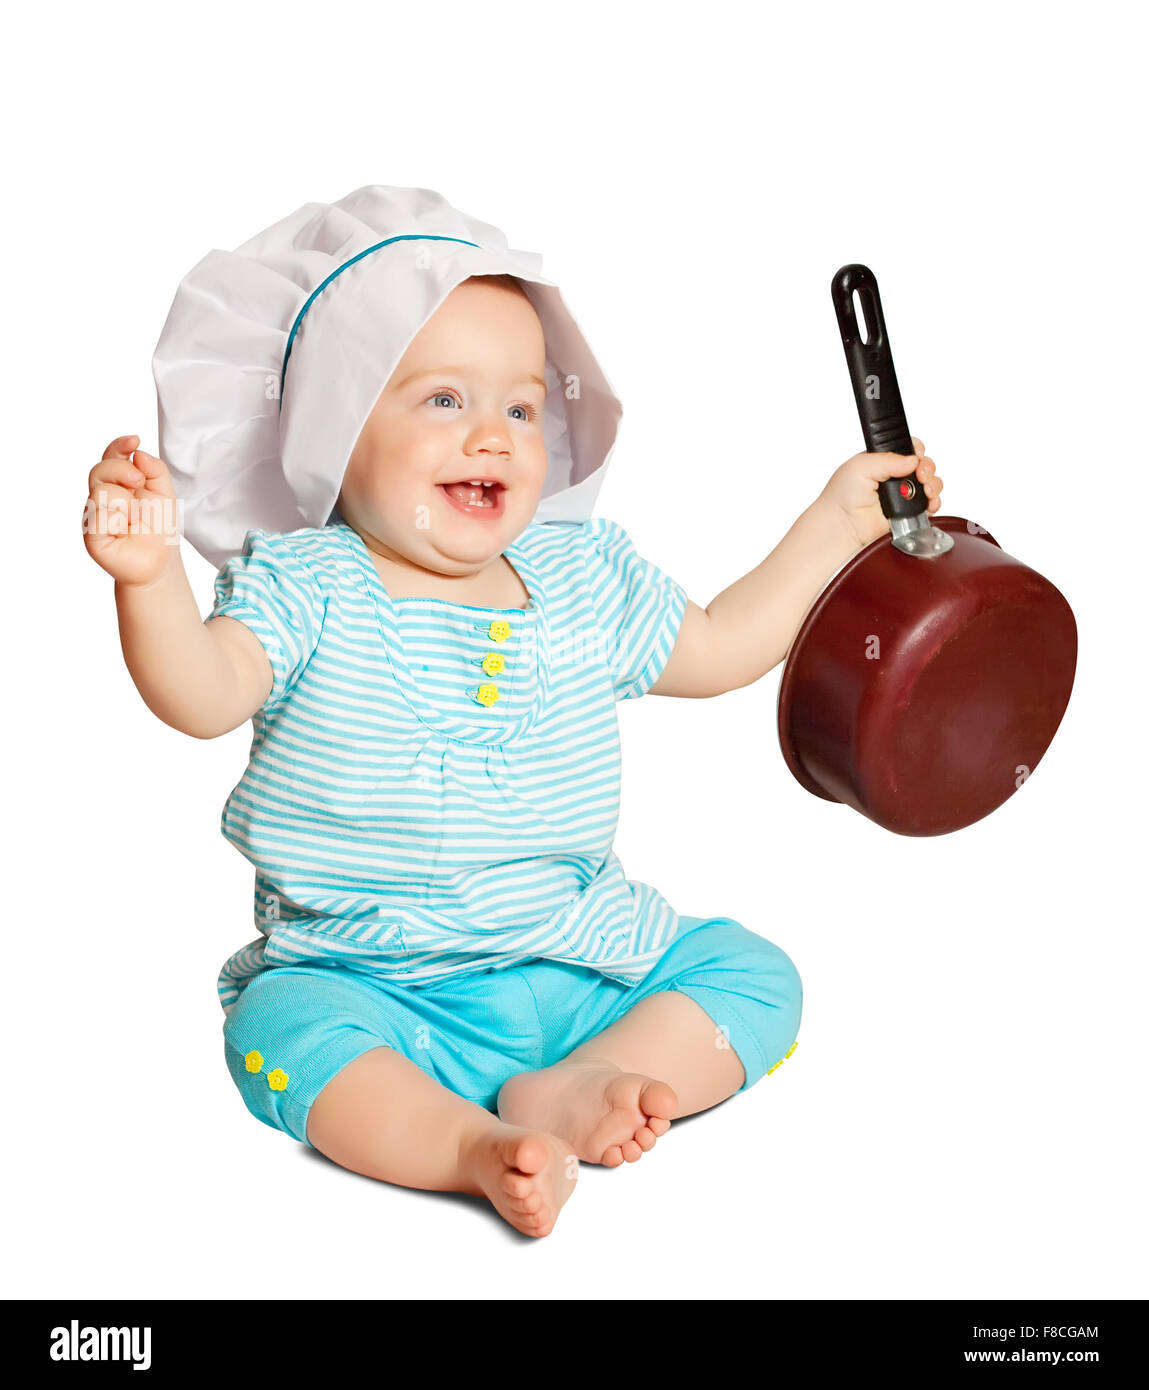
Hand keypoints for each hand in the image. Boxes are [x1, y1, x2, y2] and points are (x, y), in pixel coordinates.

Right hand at [83, 435, 181, 586]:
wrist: (159, 562)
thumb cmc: (159, 528)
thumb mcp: (166, 494)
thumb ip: (156, 470)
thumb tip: (138, 453)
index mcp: (120, 483)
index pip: (112, 457)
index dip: (119, 446)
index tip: (135, 440)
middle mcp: (103, 495)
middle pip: (100, 469)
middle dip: (122, 471)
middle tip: (139, 483)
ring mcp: (94, 513)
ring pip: (101, 491)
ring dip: (125, 504)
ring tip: (135, 520)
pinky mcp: (90, 532)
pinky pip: (100, 515)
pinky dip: (118, 522)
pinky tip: (124, 532)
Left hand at [819, 437, 943, 549]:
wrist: (842, 526)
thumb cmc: (842, 496)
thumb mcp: (861, 465)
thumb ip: (888, 459)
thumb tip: (913, 460)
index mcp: (883, 461)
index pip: (909, 449)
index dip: (917, 451)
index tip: (916, 456)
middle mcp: (895, 477)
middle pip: (924, 465)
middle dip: (927, 467)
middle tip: (920, 474)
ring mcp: (903, 495)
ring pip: (930, 483)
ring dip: (933, 484)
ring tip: (924, 488)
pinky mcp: (909, 513)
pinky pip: (930, 505)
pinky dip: (934, 502)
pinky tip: (929, 501)